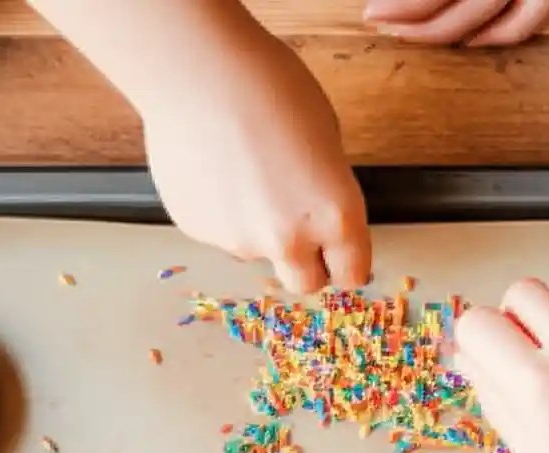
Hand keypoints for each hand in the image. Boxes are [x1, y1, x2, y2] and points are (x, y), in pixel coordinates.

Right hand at [142, 37, 369, 293]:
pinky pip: (218, 231)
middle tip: (296, 225)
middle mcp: (288, 240)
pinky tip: (214, 166)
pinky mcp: (197, 231)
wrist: (199, 74)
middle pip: (305, 283)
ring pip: (256, 251)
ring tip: (242, 170)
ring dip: (256, 227)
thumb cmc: (269, 87)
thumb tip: (315, 208)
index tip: (341, 254)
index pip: (351, 273)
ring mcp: (238, 241)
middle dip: (305, 262)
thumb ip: (326, 188)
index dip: (346, 261)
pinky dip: (220, 210)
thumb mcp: (327, 137)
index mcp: (335, 215)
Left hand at [364, 0, 548, 45]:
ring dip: (446, 34)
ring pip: (489, 19)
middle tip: (380, 24)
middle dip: (416, 22)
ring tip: (411, 33)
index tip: (373, 13)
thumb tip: (389, 0)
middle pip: (464, 6)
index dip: (405, 5)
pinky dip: (495, 37)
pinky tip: (467, 40)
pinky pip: (525, 23)